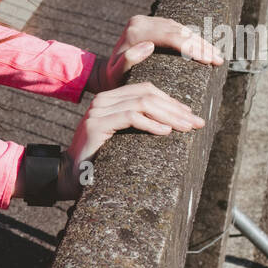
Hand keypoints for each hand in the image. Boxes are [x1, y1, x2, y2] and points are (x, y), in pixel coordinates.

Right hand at [64, 81, 206, 194]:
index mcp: (110, 100)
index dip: (171, 100)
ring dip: (168, 115)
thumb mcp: (123, 137)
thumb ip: (139, 124)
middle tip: (196, 122)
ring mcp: (98, 111)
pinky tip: (165, 132)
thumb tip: (174, 121)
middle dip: (175, 107)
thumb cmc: (100, 161)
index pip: (145, 90)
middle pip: (147, 94)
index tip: (190, 114)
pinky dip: (151, 124)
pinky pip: (130, 117)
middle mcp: (102, 101)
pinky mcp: (95, 124)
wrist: (71, 177)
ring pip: (142, 103)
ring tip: (186, 127)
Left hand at [90, 15, 225, 92]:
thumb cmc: (111, 79)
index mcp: (136, 31)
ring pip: (181, 28)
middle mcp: (142, 21)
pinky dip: (192, 39)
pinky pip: (177, 29)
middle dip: (201, 46)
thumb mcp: (116, 74)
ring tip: (217, 56)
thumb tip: (149, 45)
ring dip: (200, 42)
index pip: (172, 37)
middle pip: (179, 31)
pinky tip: (205, 49)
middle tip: (219, 60)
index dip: (193, 48)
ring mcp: (147, 20)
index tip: (210, 61)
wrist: (103, 73)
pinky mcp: (152, 24)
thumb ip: (127, 61)